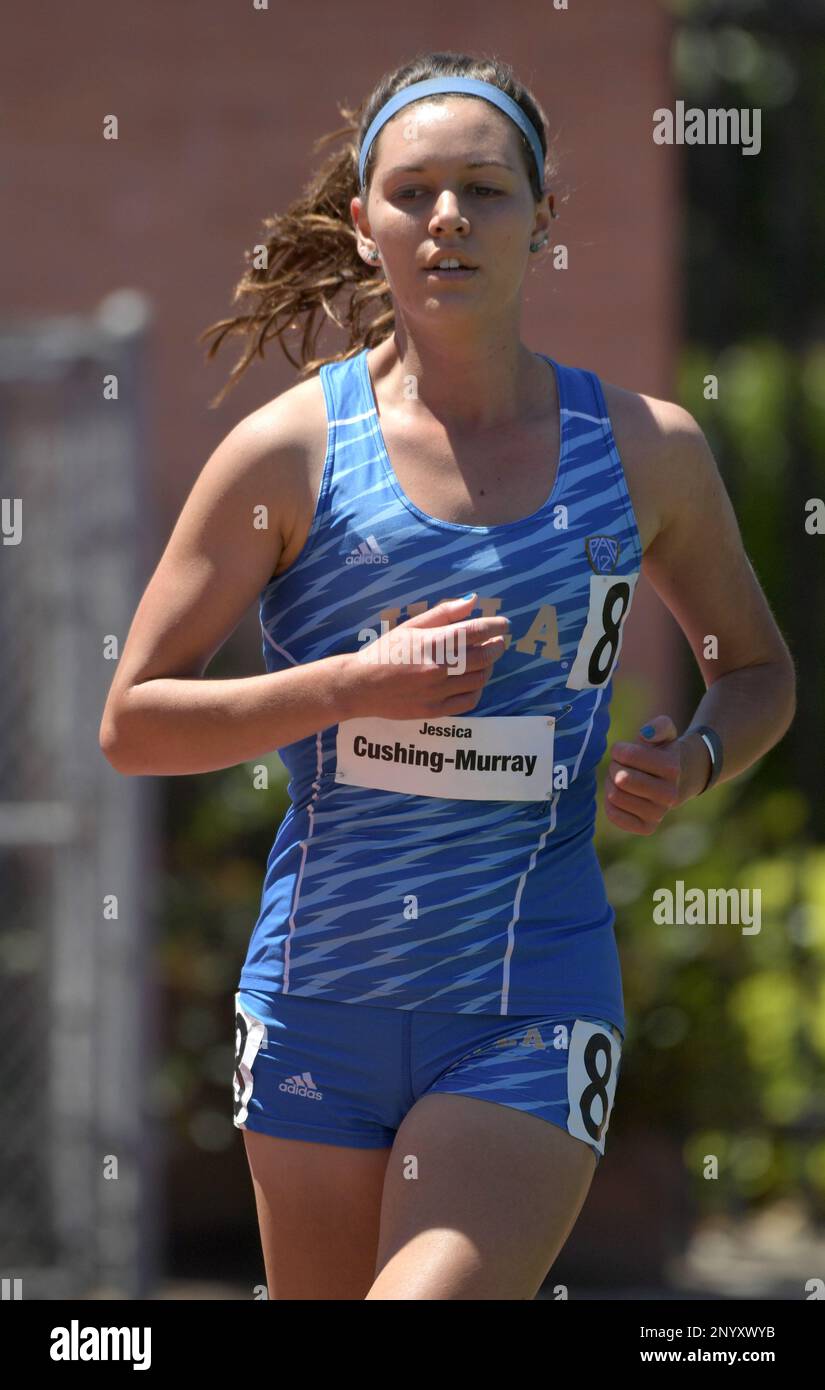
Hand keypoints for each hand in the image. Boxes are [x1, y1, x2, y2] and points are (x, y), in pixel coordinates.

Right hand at [341, 594, 509, 720]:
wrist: (360, 685)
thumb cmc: (385, 651)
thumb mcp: (411, 626)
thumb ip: (443, 613)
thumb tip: (473, 601)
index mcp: (432, 643)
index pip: (476, 631)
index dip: (495, 626)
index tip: (504, 624)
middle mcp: (439, 668)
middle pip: (484, 656)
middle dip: (497, 646)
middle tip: (498, 641)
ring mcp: (438, 691)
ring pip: (479, 679)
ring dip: (488, 667)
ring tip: (485, 660)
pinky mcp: (435, 710)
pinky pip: (469, 701)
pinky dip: (477, 689)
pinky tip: (474, 681)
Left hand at [604, 714, 687, 835]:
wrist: (674, 781)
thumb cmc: (661, 753)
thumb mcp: (666, 733)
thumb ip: (659, 726)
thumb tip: (646, 735)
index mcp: (672, 768)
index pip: (626, 755)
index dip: (619, 750)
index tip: (622, 751)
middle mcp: (669, 794)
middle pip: (620, 777)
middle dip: (614, 767)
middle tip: (620, 766)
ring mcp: (659, 814)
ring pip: (614, 795)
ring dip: (611, 784)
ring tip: (621, 779)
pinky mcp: (647, 828)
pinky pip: (614, 815)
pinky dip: (610, 803)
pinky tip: (621, 795)